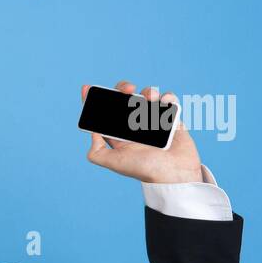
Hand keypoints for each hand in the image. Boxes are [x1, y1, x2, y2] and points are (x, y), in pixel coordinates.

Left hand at [82, 80, 203, 183]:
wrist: (175, 174)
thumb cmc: (145, 169)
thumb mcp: (115, 163)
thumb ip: (97, 152)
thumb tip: (92, 132)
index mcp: (118, 134)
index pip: (103, 114)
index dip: (93, 100)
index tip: (86, 88)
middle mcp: (134, 125)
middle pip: (124, 98)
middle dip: (122, 88)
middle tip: (126, 90)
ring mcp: (153, 119)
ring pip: (146, 95)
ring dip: (147, 91)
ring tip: (149, 99)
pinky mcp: (170, 117)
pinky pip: (168, 100)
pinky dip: (166, 96)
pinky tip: (164, 102)